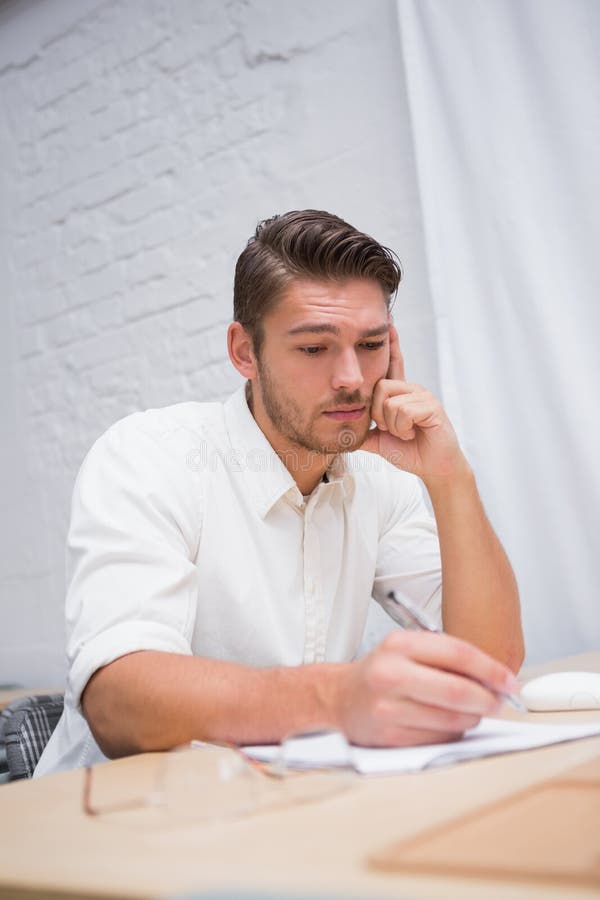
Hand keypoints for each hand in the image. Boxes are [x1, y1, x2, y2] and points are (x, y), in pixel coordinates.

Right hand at [335, 631, 519, 746]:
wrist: (338, 698)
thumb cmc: (381, 673)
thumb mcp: (406, 650)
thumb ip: (445, 659)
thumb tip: (495, 680)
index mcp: (399, 644)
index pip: (457, 653)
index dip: (490, 669)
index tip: (508, 681)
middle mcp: (390, 674)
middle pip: (457, 691)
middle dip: (488, 700)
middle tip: (499, 703)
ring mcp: (388, 707)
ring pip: (451, 719)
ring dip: (472, 719)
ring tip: (471, 712)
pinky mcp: (389, 736)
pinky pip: (438, 738)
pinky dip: (452, 733)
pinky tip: (447, 724)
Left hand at [362, 324, 468, 480]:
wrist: (433, 467)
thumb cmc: (411, 451)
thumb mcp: (379, 440)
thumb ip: (363, 431)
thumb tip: (342, 431)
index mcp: (400, 393)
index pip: (393, 364)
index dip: (391, 344)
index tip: (388, 322)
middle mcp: (412, 389)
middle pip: (379, 387)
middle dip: (378, 415)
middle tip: (393, 430)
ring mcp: (423, 396)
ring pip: (389, 402)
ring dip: (392, 426)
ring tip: (405, 433)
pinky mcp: (431, 407)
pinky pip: (403, 411)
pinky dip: (402, 429)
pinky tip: (412, 434)